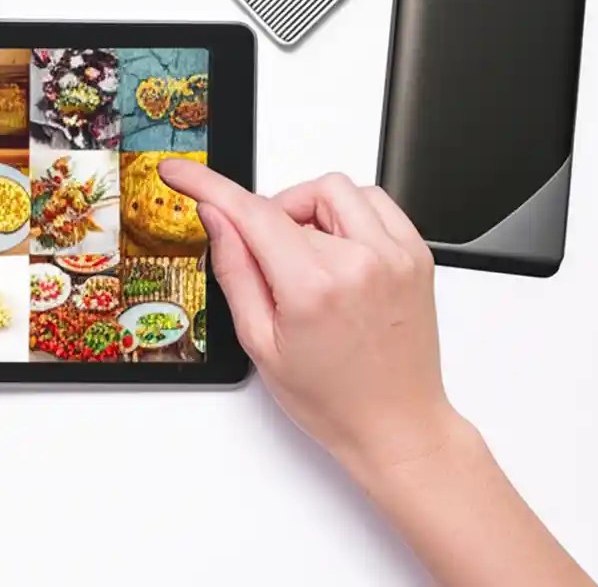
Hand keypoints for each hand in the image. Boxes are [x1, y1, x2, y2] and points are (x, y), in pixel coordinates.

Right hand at [159, 162, 594, 585]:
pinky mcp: (416, 254)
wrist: (395, 424)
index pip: (249, 212)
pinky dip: (346, 214)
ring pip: (333, 190)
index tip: (182, 172)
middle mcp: (359, 261)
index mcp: (313, 286)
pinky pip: (374, 202)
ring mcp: (394, 254)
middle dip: (265, 223)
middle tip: (266, 266)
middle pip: (289, 202)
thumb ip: (235, 270)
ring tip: (303, 256)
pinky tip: (337, 251)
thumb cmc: (331, 398)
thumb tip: (216, 218)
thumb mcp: (261, 341)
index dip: (207, 185)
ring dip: (306, 210)